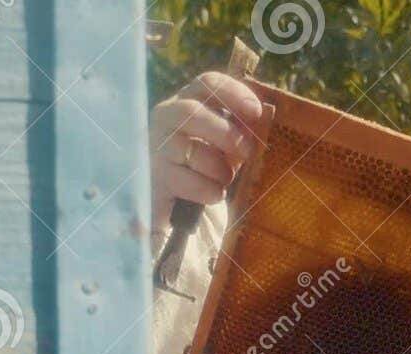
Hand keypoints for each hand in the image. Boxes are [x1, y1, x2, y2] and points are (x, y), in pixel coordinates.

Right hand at [150, 72, 263, 222]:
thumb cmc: (209, 172)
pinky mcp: (153, 179)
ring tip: (224, 180)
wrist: (184, 211)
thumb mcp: (229, 148)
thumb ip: (241, 131)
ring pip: (192, 150)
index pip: (207, 84)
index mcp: (188, 102)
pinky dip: (209, 190)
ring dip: (219, 169)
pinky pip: (187, 180)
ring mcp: (154, 148)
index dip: (233, 93)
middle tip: (246, 152)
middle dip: (225, 132)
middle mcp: (165, 119)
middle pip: (191, 112)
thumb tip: (257, 122)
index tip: (256, 111)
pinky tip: (212, 195)